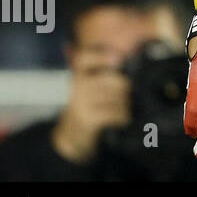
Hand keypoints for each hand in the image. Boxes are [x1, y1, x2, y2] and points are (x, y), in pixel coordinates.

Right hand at [53, 48, 131, 162]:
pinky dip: (123, 118)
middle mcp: (77, 88)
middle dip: (126, 89)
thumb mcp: (88, 90)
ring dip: (126, 105)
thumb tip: (123, 61)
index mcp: (78, 77)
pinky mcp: (87, 119)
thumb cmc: (87, 110)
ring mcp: (81, 104)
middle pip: (114, 80)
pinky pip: (116, 113)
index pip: (83, 59)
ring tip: (121, 110)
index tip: (117, 58)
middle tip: (125, 98)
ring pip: (118, 97)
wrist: (69, 140)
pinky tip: (121, 120)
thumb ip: (102, 76)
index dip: (100, 55)